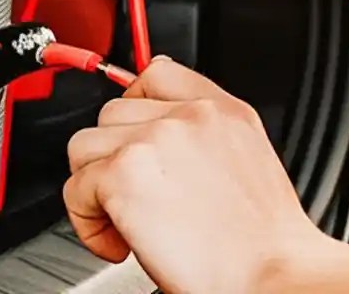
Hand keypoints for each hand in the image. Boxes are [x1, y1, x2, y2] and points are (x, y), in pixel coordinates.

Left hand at [63, 58, 327, 292]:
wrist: (273, 279)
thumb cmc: (262, 245)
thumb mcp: (248, 163)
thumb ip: (205, 136)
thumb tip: (156, 130)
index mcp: (223, 112)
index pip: (157, 74)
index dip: (134, 106)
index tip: (133, 137)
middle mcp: (188, 117)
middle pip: (112, 115)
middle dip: (113, 159)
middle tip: (135, 202)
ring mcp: (153, 141)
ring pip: (85, 147)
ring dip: (94, 187)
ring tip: (124, 223)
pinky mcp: (123, 176)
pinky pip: (75, 189)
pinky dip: (87, 224)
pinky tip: (120, 243)